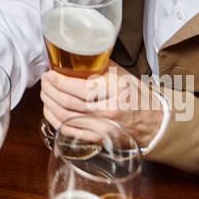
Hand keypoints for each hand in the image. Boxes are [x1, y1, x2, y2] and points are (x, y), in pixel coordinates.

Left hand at [40, 63, 166, 149]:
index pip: (78, 87)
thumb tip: (71, 57)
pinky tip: (50, 110)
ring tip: (45, 93)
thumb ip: (98, 66)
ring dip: (49, 104)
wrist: (153, 122)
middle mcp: (108, 111)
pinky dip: (54, 120)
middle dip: (50, 91)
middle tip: (44, 82)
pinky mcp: (97, 140)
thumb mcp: (122, 75)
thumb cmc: (136, 95)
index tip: (49, 73)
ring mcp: (102, 128)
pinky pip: (69, 131)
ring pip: (65, 118)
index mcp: (116, 90)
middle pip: (68, 102)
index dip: (58, 80)